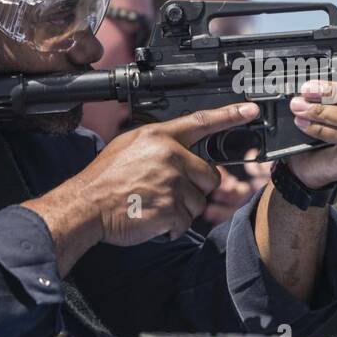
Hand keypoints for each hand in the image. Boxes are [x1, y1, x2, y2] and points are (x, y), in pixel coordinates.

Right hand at [41, 101, 260, 247]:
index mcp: (159, 137)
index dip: (229, 115)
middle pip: (210, 175)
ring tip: (154, 205)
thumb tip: (183, 153)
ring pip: (200, 202)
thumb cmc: (105, 179)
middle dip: (195, 188)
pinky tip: (153, 219)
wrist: (86, 206)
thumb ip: (160, 146)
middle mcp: (170, 156)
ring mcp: (172, 183)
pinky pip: (186, 222)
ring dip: (182, 210)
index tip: (251, 109)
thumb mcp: (129, 147)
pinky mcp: (171, 209)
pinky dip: (172, 227)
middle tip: (168, 192)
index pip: (200, 122)